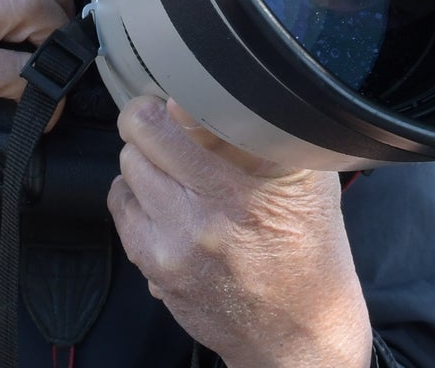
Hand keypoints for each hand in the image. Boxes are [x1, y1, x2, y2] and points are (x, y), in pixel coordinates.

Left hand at [109, 98, 373, 367]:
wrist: (299, 339)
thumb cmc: (312, 260)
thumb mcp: (311, 187)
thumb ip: (270, 139)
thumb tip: (223, 95)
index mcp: (239, 197)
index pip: (164, 128)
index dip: (162, 104)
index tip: (173, 99)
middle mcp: (198, 224)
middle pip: (137, 144)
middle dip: (151, 128)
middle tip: (170, 128)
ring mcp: (169, 251)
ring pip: (125, 172)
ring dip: (145, 161)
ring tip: (174, 167)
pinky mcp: (153, 271)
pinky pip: (121, 210)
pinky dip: (137, 196)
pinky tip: (166, 200)